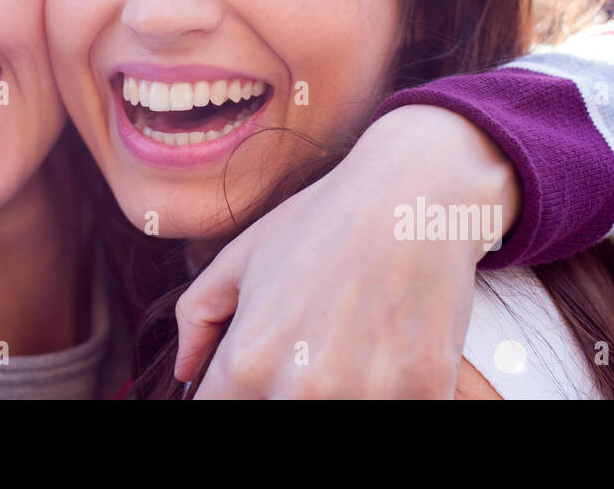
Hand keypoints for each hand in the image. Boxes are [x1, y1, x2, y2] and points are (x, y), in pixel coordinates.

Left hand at [174, 104, 519, 397]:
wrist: (416, 195)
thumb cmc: (322, 221)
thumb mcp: (241, 257)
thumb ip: (197, 317)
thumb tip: (185, 373)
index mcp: (248, 361)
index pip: (220, 415)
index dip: (234, 394)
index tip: (255, 374)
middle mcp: (303, 389)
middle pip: (279, 418)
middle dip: (284, 391)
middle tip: (311, 345)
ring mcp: (368, 396)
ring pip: (340, 417)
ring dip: (345, 393)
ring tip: (355, 346)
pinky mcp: (427, 393)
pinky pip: (401, 412)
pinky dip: (395, 390)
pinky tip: (393, 353)